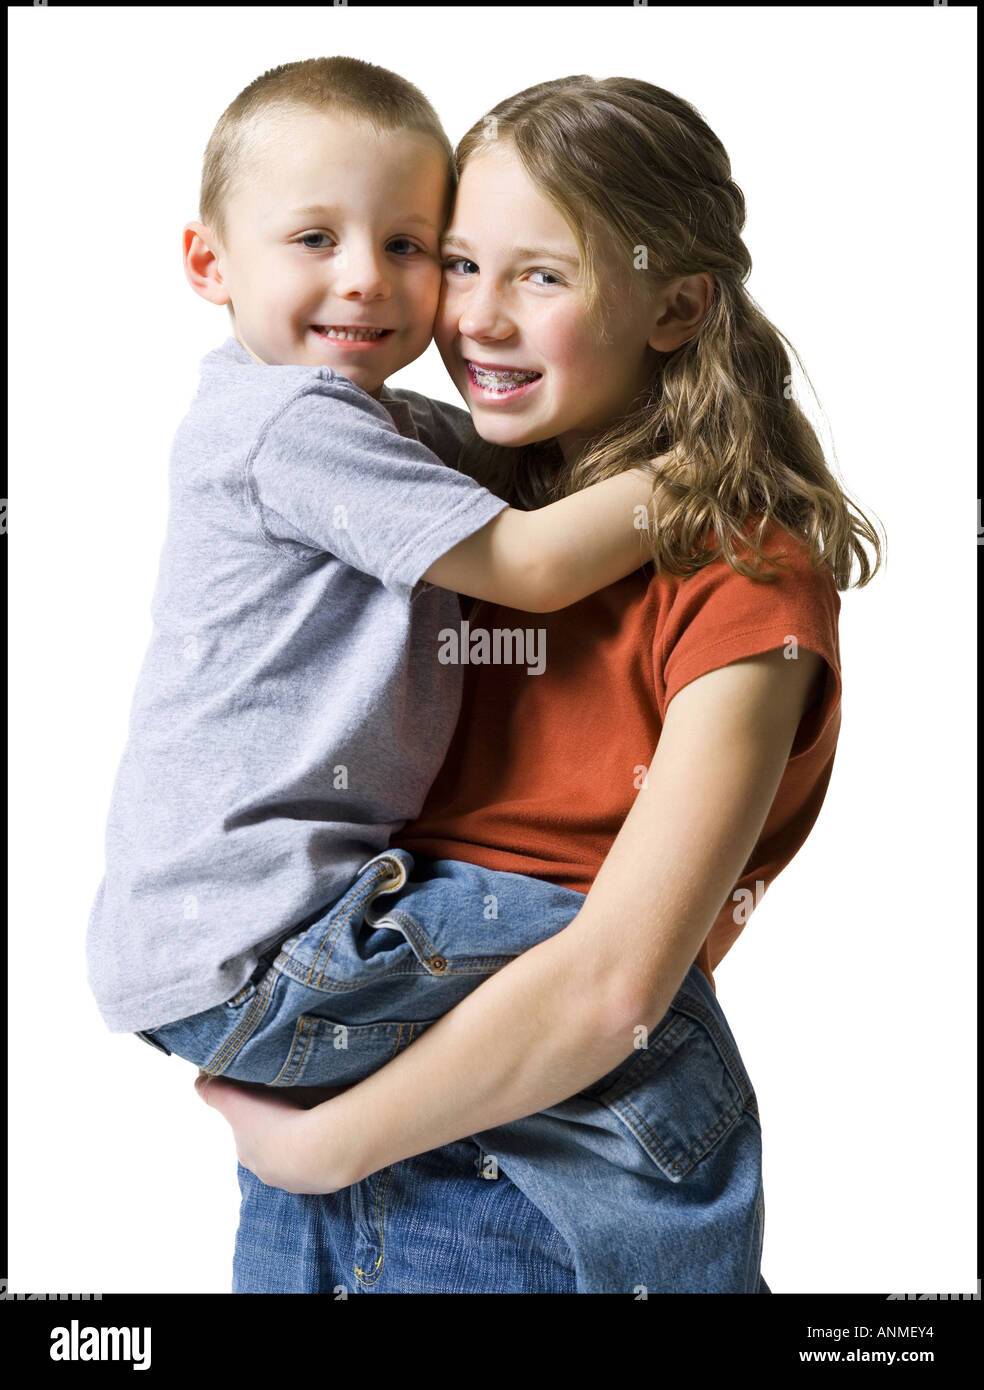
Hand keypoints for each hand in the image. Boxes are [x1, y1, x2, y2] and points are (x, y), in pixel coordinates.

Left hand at [193, 1072, 353, 1194]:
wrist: (319, 1148)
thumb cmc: (276, 1122)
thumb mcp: (235, 1100)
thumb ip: (214, 1092)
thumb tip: (198, 1083)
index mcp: (247, 1153)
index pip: (246, 1134)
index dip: (254, 1117)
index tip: (266, 1102)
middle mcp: (267, 1172)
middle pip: (269, 1147)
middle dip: (278, 1131)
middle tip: (291, 1108)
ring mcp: (294, 1180)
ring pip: (294, 1157)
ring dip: (300, 1142)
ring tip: (312, 1120)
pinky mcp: (318, 1182)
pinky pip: (317, 1162)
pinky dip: (319, 1150)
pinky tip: (326, 1136)